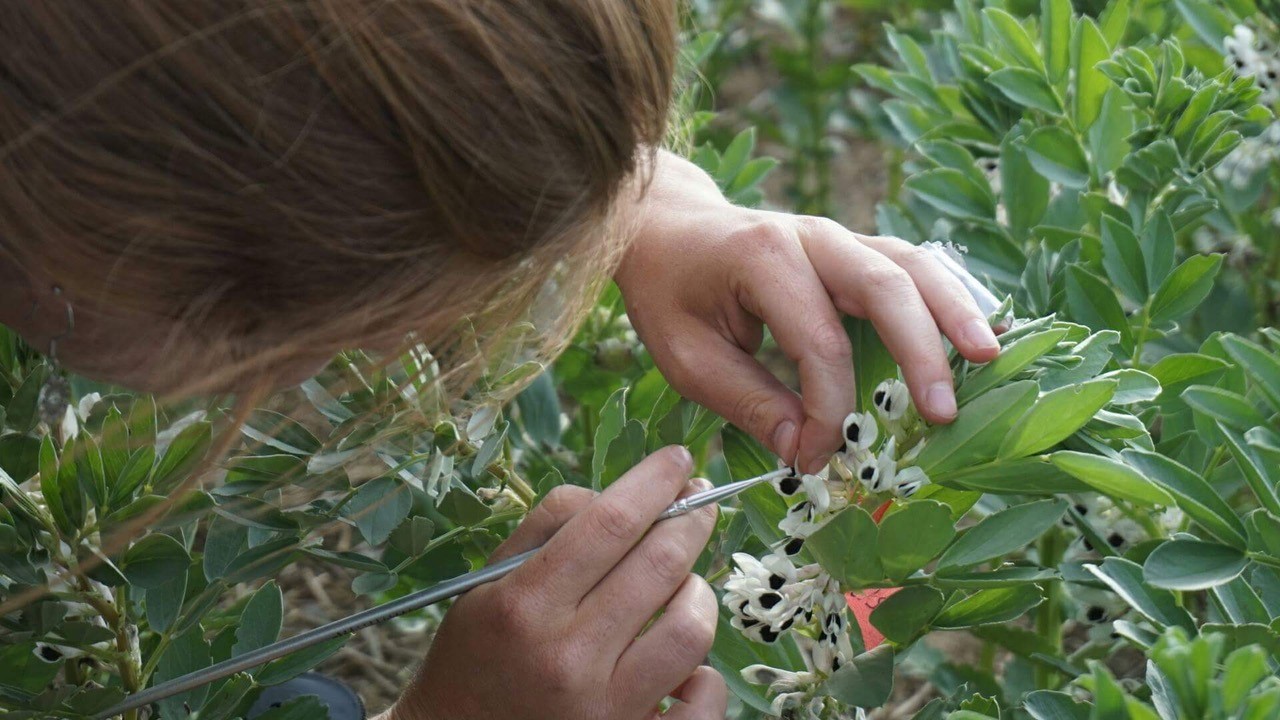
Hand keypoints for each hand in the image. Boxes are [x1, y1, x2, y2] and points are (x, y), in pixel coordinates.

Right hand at [389, 446, 726, 719]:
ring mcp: (605, 710)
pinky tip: (685, 661)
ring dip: (698, 591)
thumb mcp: (488, 581)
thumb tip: (620, 493)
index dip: (653, 482)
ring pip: (691, 629)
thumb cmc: (478, 654)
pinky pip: (704, 700)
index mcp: (525, 606)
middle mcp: (567, 659)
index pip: (609, 524)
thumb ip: (549, 526)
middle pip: (661, 566)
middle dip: (692, 519)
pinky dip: (706, 673)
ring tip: (684, 583)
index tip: (678, 460)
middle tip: (699, 502)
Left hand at [615, 151, 1001, 472]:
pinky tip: (975, 333)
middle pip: (885, 285)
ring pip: (914, 265)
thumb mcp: (687, 356)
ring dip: (955, 311)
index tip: (818, 457)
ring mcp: (838, 236)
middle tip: (944, 413)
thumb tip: (806, 454)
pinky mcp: (854, 248)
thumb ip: (748, 402)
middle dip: (920, 351)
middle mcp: (810, 236)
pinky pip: (912, 267)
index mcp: (761, 258)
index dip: (829, 408)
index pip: (818, 342)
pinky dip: (947, 298)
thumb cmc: (672, 293)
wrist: (668, 227)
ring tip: (989, 358)